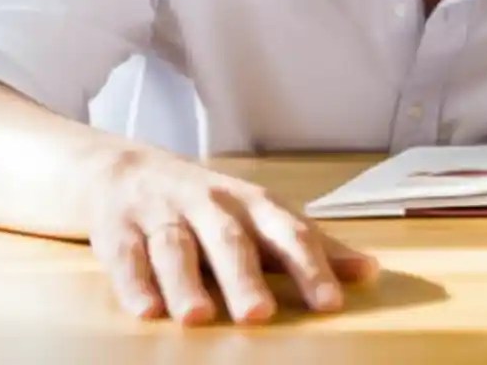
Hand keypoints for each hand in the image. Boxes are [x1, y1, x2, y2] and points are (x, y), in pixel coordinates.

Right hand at [85, 148, 377, 324]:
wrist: (123, 168)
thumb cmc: (209, 204)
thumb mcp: (262, 218)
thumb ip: (312, 246)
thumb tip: (369, 270)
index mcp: (252, 204)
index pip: (288, 234)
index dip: (311, 267)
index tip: (331, 303)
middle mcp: (209, 204)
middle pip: (229, 241)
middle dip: (244, 278)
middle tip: (258, 315)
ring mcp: (162, 213)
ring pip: (176, 247)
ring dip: (186, 283)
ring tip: (198, 318)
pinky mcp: (117, 227)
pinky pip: (125, 255)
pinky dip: (134, 283)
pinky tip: (146, 311)